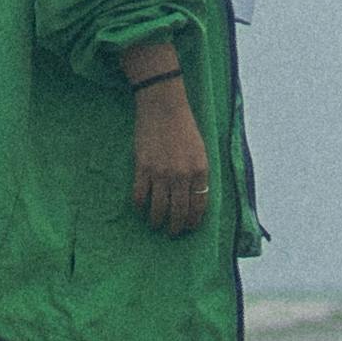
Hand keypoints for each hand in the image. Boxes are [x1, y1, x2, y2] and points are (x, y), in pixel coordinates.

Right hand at [128, 77, 213, 233]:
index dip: (193, 220)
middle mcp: (182, 175)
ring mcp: (161, 173)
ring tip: (156, 224)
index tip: (189, 227)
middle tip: (172, 233)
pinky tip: (141, 209)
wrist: (163, 107)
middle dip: (176, 227)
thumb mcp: (201, 150)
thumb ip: (199, 174)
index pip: (199, 205)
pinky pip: (140, 195)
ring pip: (158, 208)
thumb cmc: (184, 127)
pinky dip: (140, 206)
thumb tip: (195, 197)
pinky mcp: (143, 168)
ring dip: (157, 221)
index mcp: (200, 170)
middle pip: (179, 211)